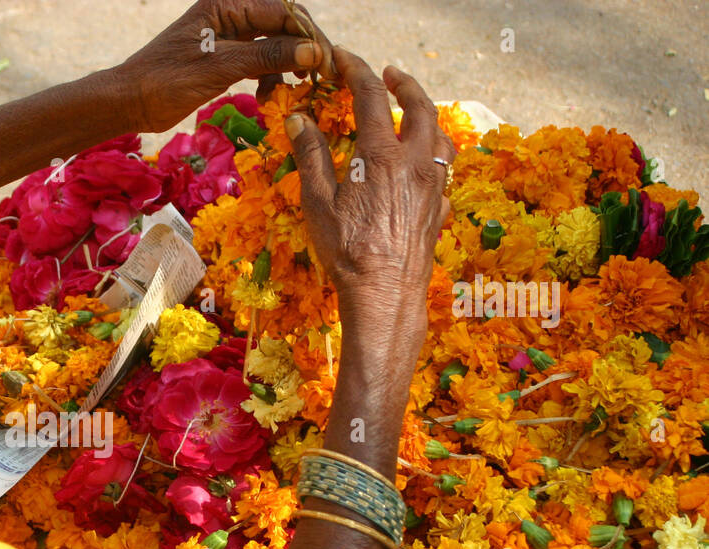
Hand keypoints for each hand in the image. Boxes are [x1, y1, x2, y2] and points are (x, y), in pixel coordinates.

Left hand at [116, 1, 334, 132]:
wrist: (129, 102)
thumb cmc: (165, 81)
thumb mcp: (218, 69)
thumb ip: (265, 57)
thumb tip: (311, 51)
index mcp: (228, 4)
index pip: (284, 11)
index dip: (310, 35)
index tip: (328, 63)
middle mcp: (231, 14)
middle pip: (283, 25)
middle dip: (303, 51)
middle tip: (321, 78)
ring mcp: (229, 37)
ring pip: (274, 45)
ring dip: (286, 68)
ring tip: (291, 92)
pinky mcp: (225, 59)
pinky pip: (259, 62)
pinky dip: (269, 79)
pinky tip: (268, 98)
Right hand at [283, 48, 453, 358]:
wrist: (385, 294)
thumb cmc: (347, 251)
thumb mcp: (318, 203)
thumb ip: (311, 156)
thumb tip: (299, 121)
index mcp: (381, 155)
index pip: (371, 96)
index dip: (355, 70)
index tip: (342, 58)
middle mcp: (414, 163)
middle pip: (421, 106)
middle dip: (406, 84)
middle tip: (392, 74)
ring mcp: (433, 186)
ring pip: (440, 137)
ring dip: (428, 117)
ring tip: (414, 112)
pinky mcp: (440, 210)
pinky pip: (444, 172)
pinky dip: (433, 158)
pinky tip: (421, 167)